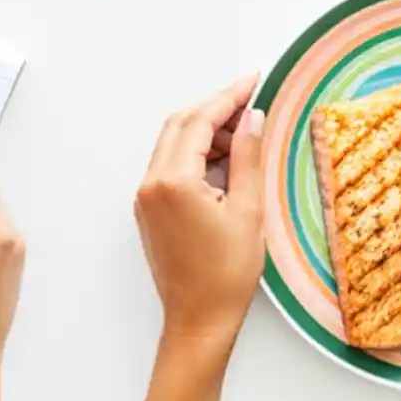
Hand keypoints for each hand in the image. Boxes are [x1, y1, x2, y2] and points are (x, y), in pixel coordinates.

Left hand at [135, 75, 265, 342]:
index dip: (229, 96)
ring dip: (206, 134)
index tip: (254, 80)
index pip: (199, 121)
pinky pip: (171, 167)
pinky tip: (226, 163)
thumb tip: (252, 119)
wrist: (199, 320)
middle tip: (252, 105)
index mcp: (173, 181)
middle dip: (216, 110)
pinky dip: (197, 156)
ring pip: (174, 144)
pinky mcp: (150, 210)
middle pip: (180, 125)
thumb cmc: (226, 275)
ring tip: (246, 138)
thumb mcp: (248, 210)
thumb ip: (247, 158)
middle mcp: (151, 184)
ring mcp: (146, 198)